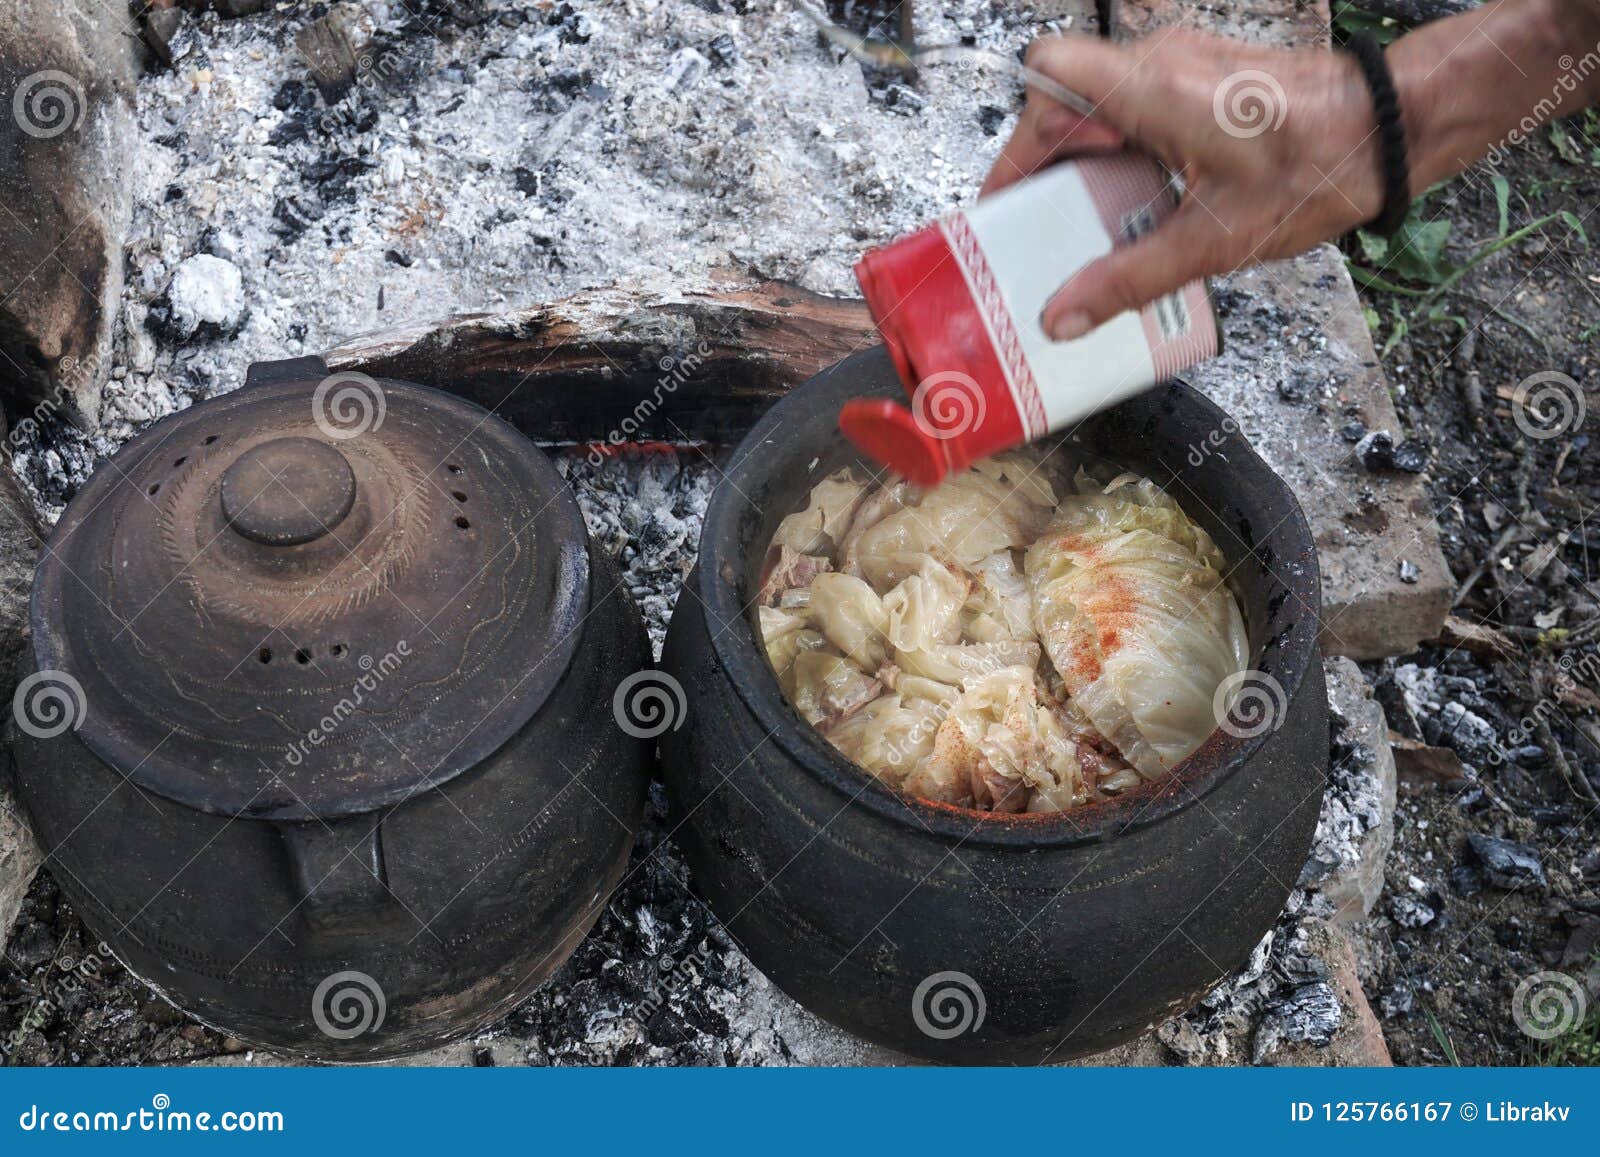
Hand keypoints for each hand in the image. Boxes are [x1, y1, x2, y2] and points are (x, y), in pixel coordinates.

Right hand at [981, 30, 1383, 340]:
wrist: (1393, 129)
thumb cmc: (1319, 163)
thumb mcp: (1215, 238)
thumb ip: (1130, 278)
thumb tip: (1065, 315)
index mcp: (1150, 87)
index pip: (1047, 77)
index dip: (1015, 141)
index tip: (1005, 201)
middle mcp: (1159, 65)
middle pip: (1064, 104)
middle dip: (1045, 172)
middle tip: (1039, 234)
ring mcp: (1182, 71)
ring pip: (1099, 113)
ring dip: (1085, 171)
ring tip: (1085, 235)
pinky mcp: (1203, 87)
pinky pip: (1136, 118)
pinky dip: (1122, 164)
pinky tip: (1136, 216)